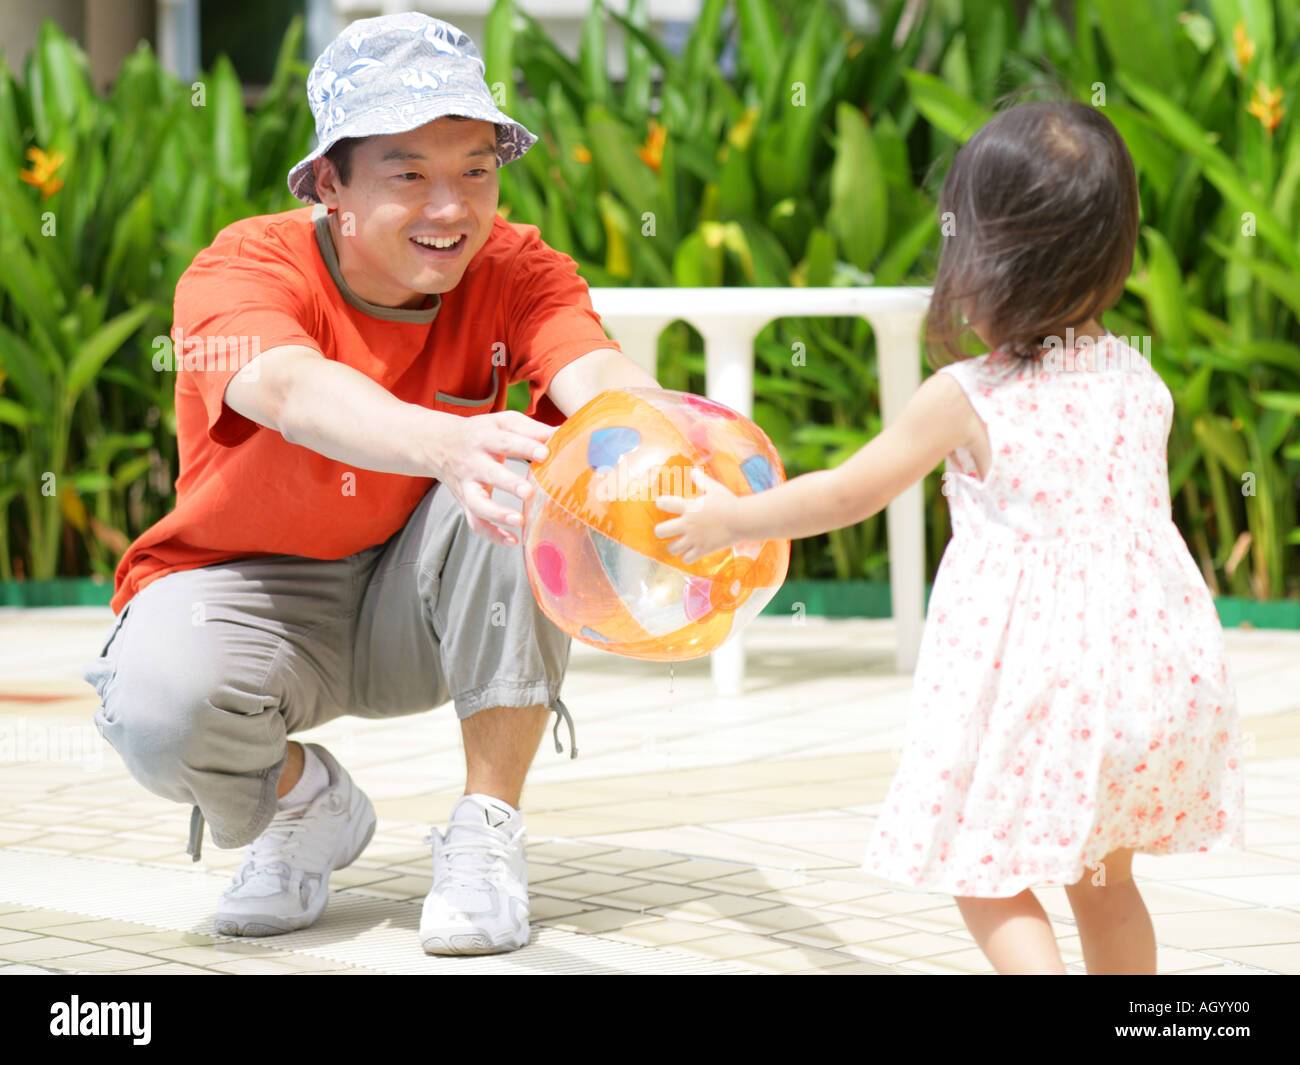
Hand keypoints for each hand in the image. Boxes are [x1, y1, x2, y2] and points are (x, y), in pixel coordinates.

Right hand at [433, 411, 553, 545]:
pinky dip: (492, 534)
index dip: (525, 447)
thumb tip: (563, 433)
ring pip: (478, 503)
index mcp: (485, 438)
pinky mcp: (466, 503)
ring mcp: (467, 485)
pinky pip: (476, 522)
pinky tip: (512, 540)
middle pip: (490, 473)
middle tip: (529, 492)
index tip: (545, 453)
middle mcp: (473, 462)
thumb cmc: (482, 433)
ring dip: (498, 514)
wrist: (439, 444)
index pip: (505, 442)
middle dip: (509, 483)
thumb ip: (531, 429)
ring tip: (520, 521)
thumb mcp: (502, 422)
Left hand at [654, 468, 739, 563]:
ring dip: (674, 546)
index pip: (665, 504)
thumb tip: (693, 471)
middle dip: (661, 531)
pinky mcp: (703, 549)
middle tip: (666, 530)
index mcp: (689, 507)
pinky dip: (687, 557)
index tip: (663, 504)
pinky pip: (687, 559)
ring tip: (679, 543)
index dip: (661, 503)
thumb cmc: (729, 502)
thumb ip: (702, 480)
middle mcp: (688, 524)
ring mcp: (694, 539)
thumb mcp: (714, 488)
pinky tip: (691, 552)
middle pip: (661, 531)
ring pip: (672, 548)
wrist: (742, 520)